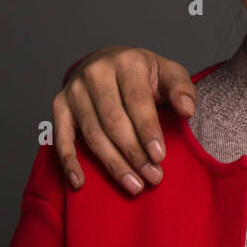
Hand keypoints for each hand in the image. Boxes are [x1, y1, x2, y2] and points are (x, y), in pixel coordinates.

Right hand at [51, 47, 195, 194]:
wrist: (108, 61)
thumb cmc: (144, 73)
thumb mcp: (169, 72)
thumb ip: (182, 89)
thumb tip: (187, 110)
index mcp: (126, 62)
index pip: (136, 101)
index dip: (147, 130)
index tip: (159, 156)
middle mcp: (96, 73)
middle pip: (113, 121)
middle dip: (134, 153)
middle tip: (153, 177)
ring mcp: (74, 90)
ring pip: (92, 134)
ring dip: (113, 164)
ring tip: (134, 185)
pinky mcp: (59, 105)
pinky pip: (62, 138)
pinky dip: (69, 162)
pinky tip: (80, 182)